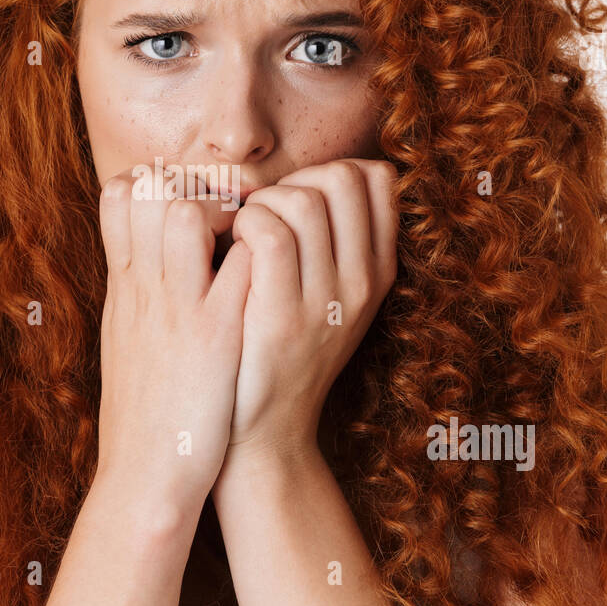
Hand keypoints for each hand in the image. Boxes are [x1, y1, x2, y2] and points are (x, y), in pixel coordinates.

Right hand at [93, 168, 252, 513]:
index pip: (120, 192)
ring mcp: (177, 308)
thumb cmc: (144, 410)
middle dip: (193, 180)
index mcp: (124, 286)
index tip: (195, 195)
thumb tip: (158, 249)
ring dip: (224, 207)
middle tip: (231, 203)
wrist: (143, 477)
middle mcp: (143, 286)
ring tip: (251, 231)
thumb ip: (142, 288)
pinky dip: (262, 249)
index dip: (160, 178)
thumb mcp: (127, 337)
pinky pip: (241, 265)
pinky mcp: (214, 336)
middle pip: (148, 188)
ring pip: (185, 212)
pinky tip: (279, 263)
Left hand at [226, 158, 397, 460]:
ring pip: (303, 200)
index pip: (379, 179)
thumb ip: (332, 241)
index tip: (295, 201)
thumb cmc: (277, 350)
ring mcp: (328, 300)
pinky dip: (240, 224)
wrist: (261, 433)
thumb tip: (313, 177)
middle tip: (263, 217)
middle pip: (342, 177)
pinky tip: (228, 249)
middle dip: (293, 181)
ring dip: (260, 204)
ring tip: (241, 235)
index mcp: (378, 270)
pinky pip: (267, 232)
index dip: (328, 172)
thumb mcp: (327, 298)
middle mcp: (363, 282)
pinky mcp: (283, 316)